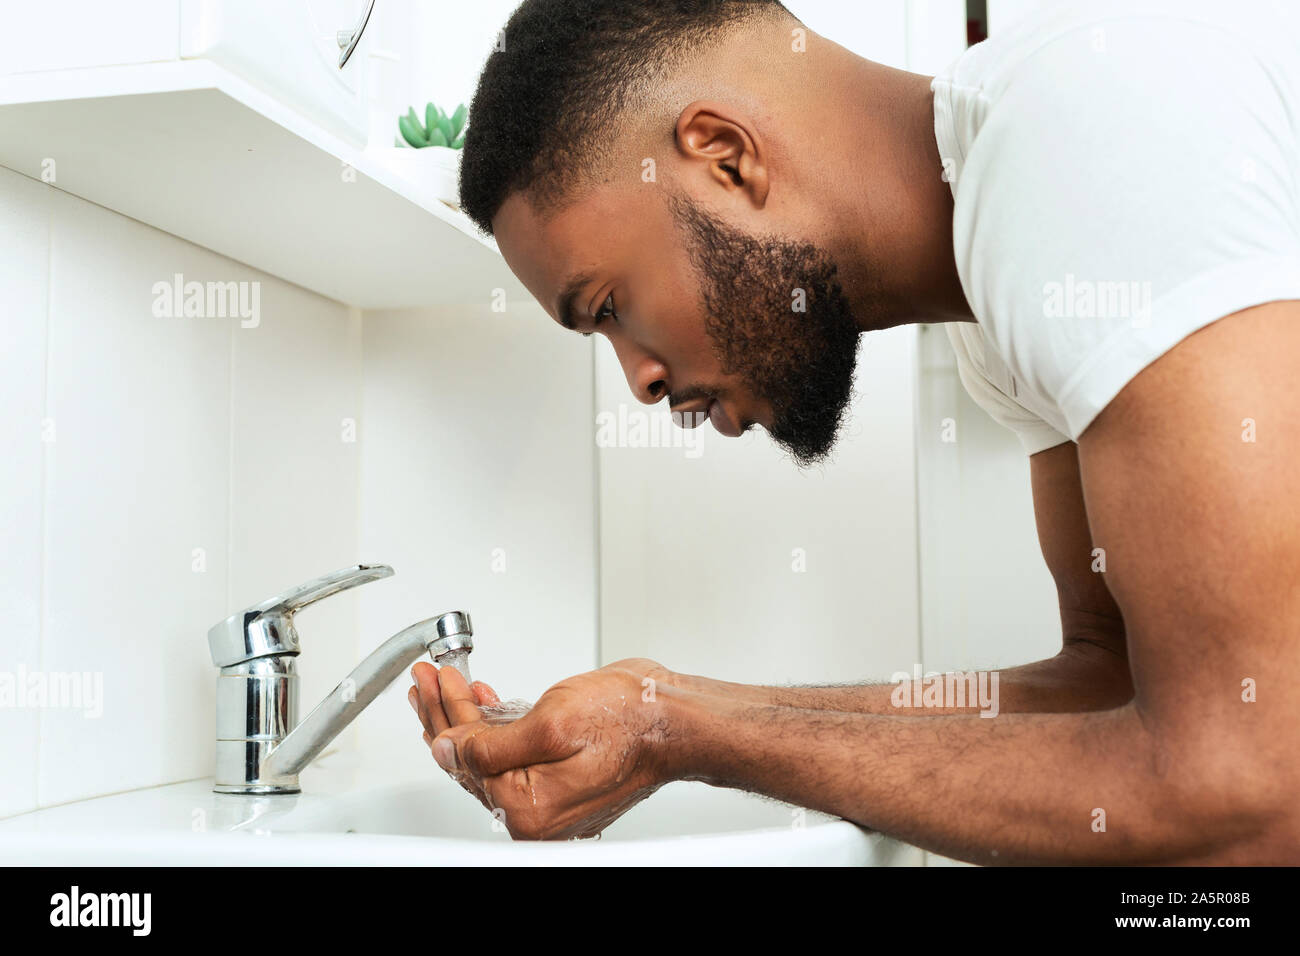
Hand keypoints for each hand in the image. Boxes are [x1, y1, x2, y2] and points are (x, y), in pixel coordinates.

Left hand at [428, 659, 678, 839]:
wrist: (676, 720)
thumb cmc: (628, 721)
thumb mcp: (548, 724)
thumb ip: (488, 743)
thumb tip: (446, 750)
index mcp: (527, 808)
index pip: (463, 759)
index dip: (442, 713)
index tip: (430, 681)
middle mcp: (536, 813)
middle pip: (472, 760)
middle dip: (445, 713)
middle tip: (427, 679)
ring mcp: (550, 799)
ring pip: (490, 755)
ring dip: (465, 716)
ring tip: (445, 685)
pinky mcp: (562, 781)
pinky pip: (515, 755)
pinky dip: (496, 726)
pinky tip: (482, 702)